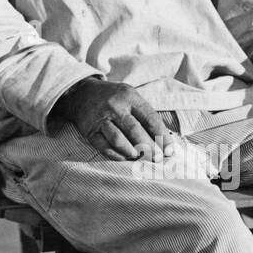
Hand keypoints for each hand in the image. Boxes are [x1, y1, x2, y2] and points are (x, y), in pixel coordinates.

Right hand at [55, 77, 175, 161]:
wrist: (82, 94)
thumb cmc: (113, 98)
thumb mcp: (131, 97)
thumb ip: (145, 115)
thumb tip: (164, 140)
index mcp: (130, 97)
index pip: (150, 118)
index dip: (162, 136)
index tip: (170, 150)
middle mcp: (115, 107)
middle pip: (135, 131)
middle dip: (149, 147)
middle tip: (157, 159)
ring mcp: (101, 119)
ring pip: (119, 140)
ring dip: (132, 152)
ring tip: (141, 158)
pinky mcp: (90, 131)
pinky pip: (104, 147)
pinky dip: (117, 155)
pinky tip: (126, 158)